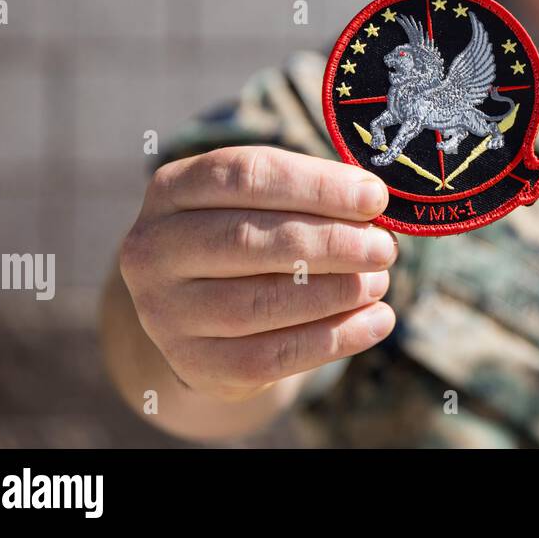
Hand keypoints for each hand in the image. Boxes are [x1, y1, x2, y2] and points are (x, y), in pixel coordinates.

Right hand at [118, 146, 396, 402]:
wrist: (205, 315)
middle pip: (248, 240)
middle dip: (330, 242)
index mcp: (172, 189)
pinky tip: (377, 320)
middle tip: (384, 247)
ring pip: (258, 303)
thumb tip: (374, 198)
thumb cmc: (252, 237)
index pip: (245, 175)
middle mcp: (153, 249)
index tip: (374, 197)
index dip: (317, 185)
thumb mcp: (265, 200)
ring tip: (379, 281)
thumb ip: (311, 192)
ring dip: (334, 292)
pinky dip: (333, 339)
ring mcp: (164, 312)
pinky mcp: (195, 363)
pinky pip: (270, 357)